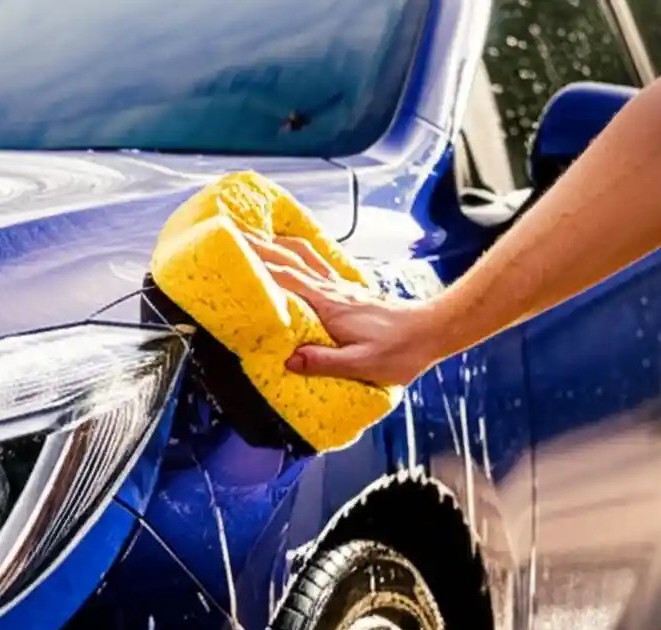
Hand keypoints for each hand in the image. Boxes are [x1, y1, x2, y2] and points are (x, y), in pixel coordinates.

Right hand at [248, 235, 440, 386]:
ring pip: (302, 256)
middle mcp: (331, 290)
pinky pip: (316, 263)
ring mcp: (340, 288)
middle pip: (288, 260)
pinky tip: (291, 250)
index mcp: (329, 306)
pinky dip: (298, 250)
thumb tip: (288, 359)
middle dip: (257, 246)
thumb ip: (325, 362)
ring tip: (252, 234)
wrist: (431, 331)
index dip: (257, 267)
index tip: (230, 255)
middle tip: (229, 234)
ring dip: (276, 243)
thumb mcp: (363, 365)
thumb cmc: (400, 351)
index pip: (286, 280)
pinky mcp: (348, 291)